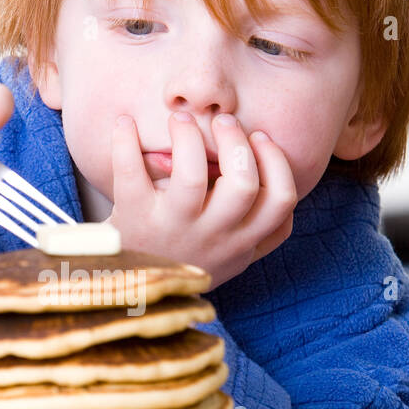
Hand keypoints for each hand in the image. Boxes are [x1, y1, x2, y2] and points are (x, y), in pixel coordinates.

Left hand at [107, 111, 296, 288]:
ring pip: (193, 175)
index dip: (276, 160)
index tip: (258, 136)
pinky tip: (126, 123)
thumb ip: (262, 229)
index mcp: (241, 242)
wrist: (133, 288)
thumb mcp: (234, 256)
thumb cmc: (189, 259)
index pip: (280, 200)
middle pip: (243, 184)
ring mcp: (173, 228)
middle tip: (222, 121)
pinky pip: (130, 172)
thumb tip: (283, 178)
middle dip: (236, 140)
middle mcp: (212, 237)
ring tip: (181, 120)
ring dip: (189, 135)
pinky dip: (125, 140)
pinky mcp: (135, 218)